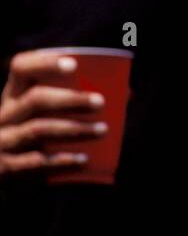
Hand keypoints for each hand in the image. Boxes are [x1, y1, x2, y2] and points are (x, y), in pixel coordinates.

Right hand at [0, 51, 107, 182]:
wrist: (3, 173)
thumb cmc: (32, 138)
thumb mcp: (40, 117)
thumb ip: (75, 102)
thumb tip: (127, 93)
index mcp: (13, 95)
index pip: (20, 67)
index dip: (45, 63)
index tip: (74, 65)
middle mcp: (4, 115)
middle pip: (35, 99)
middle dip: (70, 99)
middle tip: (100, 102)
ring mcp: (2, 141)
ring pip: (38, 129)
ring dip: (73, 129)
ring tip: (102, 130)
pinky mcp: (5, 168)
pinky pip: (35, 162)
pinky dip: (61, 160)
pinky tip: (83, 158)